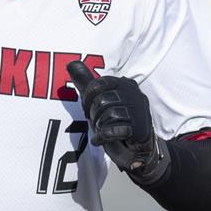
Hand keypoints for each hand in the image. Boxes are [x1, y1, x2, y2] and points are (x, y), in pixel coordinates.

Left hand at [65, 60, 169, 184]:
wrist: (133, 147)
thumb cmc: (115, 120)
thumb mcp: (98, 99)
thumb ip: (85, 82)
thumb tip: (71, 64)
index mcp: (123, 83)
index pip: (97, 85)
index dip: (88, 99)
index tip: (90, 108)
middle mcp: (133, 93)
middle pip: (102, 100)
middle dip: (95, 115)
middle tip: (99, 121)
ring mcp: (138, 110)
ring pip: (109, 115)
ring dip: (100, 126)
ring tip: (103, 129)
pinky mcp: (140, 128)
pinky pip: (114, 130)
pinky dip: (103, 137)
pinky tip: (102, 139)